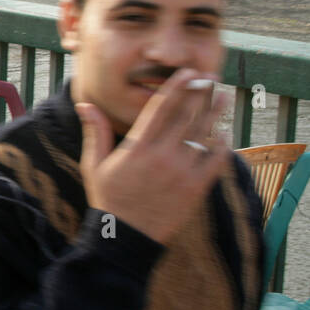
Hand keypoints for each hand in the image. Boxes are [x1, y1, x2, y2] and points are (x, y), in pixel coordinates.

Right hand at [76, 68, 229, 245]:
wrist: (125, 237)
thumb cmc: (107, 198)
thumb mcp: (93, 164)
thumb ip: (95, 131)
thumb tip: (85, 104)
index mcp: (136, 148)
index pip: (160, 108)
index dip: (176, 87)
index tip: (187, 72)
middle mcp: (161, 156)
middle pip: (186, 116)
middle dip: (200, 93)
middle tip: (210, 76)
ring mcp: (181, 173)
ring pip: (203, 135)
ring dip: (215, 113)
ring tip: (224, 96)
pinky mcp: (195, 189)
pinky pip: (214, 161)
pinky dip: (221, 146)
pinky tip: (224, 133)